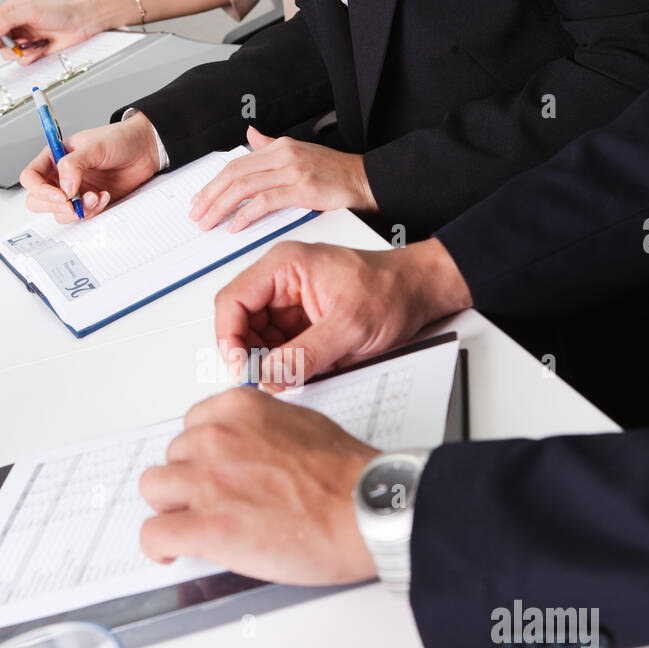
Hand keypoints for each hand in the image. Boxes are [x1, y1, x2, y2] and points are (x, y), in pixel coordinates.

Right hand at [0, 0, 96, 63]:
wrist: (79, 23)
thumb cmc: (58, 11)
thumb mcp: (29, 11)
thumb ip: (6, 21)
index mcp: (9, 11)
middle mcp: (14, 26)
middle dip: (8, 43)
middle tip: (20, 39)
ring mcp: (23, 40)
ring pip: (8, 54)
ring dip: (22, 51)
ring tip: (35, 41)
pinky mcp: (32, 52)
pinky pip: (22, 61)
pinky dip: (32, 56)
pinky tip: (42, 46)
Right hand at [19, 113, 160, 222]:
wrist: (144, 150)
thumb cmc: (118, 140)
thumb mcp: (94, 146)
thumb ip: (74, 165)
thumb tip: (65, 188)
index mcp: (53, 158)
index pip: (31, 178)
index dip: (40, 190)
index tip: (61, 195)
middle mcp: (60, 177)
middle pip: (38, 201)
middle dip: (56, 206)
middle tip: (73, 205)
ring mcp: (75, 192)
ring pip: (60, 213)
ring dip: (78, 211)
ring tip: (96, 197)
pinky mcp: (90, 203)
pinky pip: (83, 216)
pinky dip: (93, 211)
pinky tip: (104, 197)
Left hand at [139, 388, 378, 585]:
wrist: (366, 510)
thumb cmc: (347, 477)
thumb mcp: (302, 424)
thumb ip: (263, 430)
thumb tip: (249, 449)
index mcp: (239, 410)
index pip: (191, 426)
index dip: (200, 455)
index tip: (209, 471)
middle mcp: (217, 438)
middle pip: (172, 458)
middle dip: (188, 482)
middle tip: (213, 503)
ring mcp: (207, 481)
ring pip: (155, 490)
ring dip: (172, 509)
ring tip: (194, 526)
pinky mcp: (206, 525)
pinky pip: (153, 534)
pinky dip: (158, 546)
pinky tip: (173, 552)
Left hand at [188, 127, 377, 232]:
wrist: (367, 180)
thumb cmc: (336, 173)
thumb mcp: (300, 153)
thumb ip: (272, 146)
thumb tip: (251, 135)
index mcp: (279, 147)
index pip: (236, 164)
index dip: (214, 183)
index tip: (200, 200)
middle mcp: (283, 155)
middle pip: (234, 174)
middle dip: (210, 196)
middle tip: (196, 215)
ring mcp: (292, 171)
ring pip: (244, 187)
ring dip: (221, 207)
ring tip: (209, 223)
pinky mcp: (302, 189)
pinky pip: (265, 202)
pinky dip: (245, 215)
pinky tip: (235, 226)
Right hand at [214, 238, 472, 390]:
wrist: (419, 291)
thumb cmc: (391, 290)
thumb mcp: (349, 327)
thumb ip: (305, 354)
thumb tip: (269, 377)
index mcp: (284, 266)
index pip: (233, 301)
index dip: (229, 338)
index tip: (240, 368)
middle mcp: (281, 281)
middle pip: (240, 322)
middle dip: (249, 354)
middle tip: (262, 381)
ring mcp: (289, 302)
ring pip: (257, 338)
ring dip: (266, 362)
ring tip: (286, 377)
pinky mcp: (300, 321)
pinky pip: (278, 346)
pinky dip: (283, 363)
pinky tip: (299, 372)